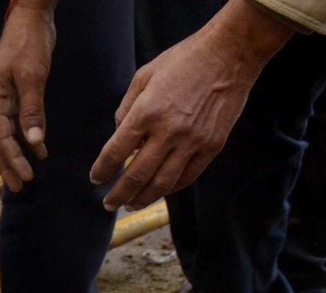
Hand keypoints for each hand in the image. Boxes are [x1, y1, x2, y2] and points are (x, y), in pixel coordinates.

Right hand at [0, 1, 56, 191]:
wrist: (30, 19)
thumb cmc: (28, 44)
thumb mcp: (32, 76)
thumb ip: (32, 109)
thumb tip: (34, 140)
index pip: (1, 137)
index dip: (13, 159)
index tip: (27, 177)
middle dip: (7, 166)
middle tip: (19, 188)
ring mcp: (0, 100)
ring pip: (3, 136)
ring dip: (12, 157)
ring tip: (22, 177)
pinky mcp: (12, 96)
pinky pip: (13, 124)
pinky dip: (23, 139)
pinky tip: (38, 149)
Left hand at [89, 0, 292, 210]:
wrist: (230, 55)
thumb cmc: (183, 61)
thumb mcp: (144, 76)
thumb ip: (127, 109)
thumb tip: (119, 137)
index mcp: (146, 113)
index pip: (115, 152)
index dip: (102, 170)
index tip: (96, 179)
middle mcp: (168, 132)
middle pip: (137, 175)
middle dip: (119, 194)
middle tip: (109, 204)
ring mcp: (192, 142)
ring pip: (163, 184)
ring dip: (143, 198)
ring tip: (131, 204)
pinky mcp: (212, 146)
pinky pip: (187, 177)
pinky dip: (170, 188)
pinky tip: (159, 191)